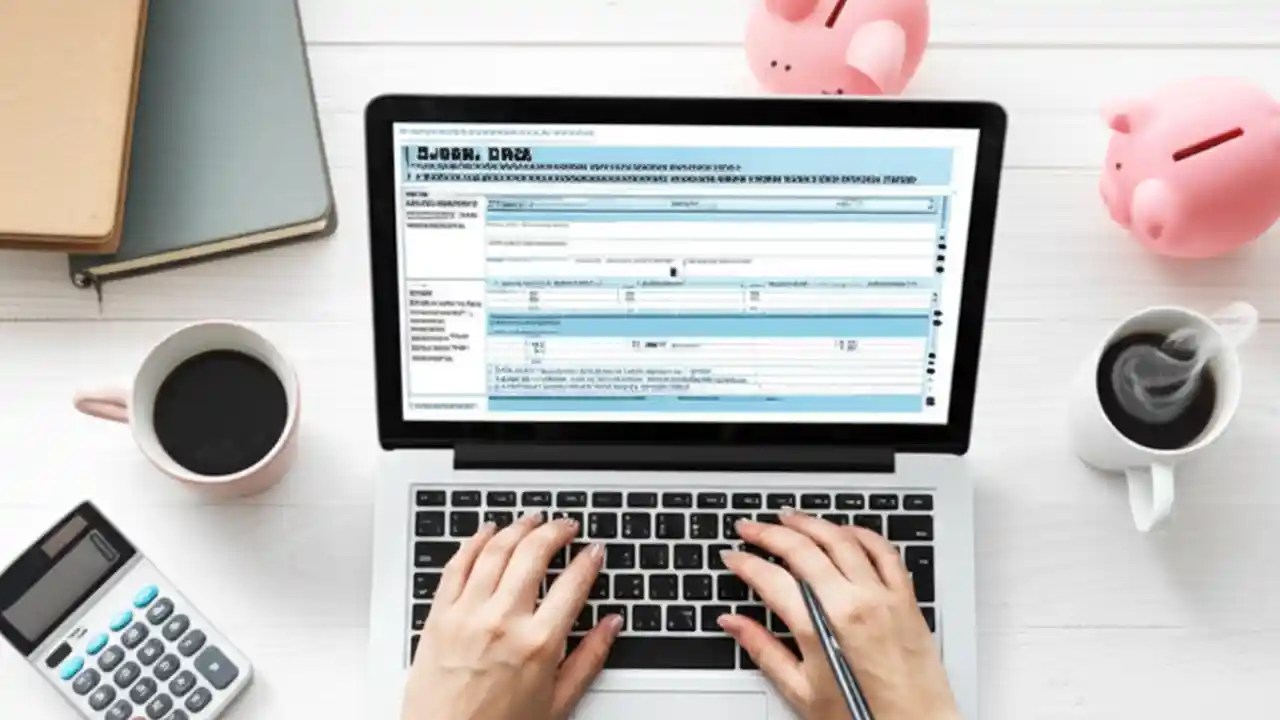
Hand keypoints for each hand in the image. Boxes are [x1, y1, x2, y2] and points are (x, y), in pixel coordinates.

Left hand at [403, 514, 621, 719]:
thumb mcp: (558, 703)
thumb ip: (590, 658)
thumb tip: (611, 625)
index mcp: (539, 644)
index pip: (573, 584)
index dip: (588, 560)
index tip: (593, 550)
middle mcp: (503, 622)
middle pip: (534, 554)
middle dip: (555, 531)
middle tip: (565, 526)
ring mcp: (468, 615)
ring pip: (496, 550)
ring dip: (517, 527)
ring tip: (532, 520)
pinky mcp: (439, 616)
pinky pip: (457, 565)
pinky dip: (473, 541)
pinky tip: (486, 532)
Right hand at [719, 512, 959, 719]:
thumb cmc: (863, 718)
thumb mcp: (801, 691)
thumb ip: (763, 650)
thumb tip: (734, 623)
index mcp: (820, 629)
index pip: (771, 580)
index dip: (745, 563)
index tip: (733, 556)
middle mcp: (852, 604)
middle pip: (803, 549)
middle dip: (769, 533)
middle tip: (750, 528)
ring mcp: (882, 597)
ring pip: (842, 540)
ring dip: (811, 523)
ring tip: (790, 518)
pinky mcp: (905, 598)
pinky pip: (883, 551)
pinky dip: (861, 533)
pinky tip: (844, 531)